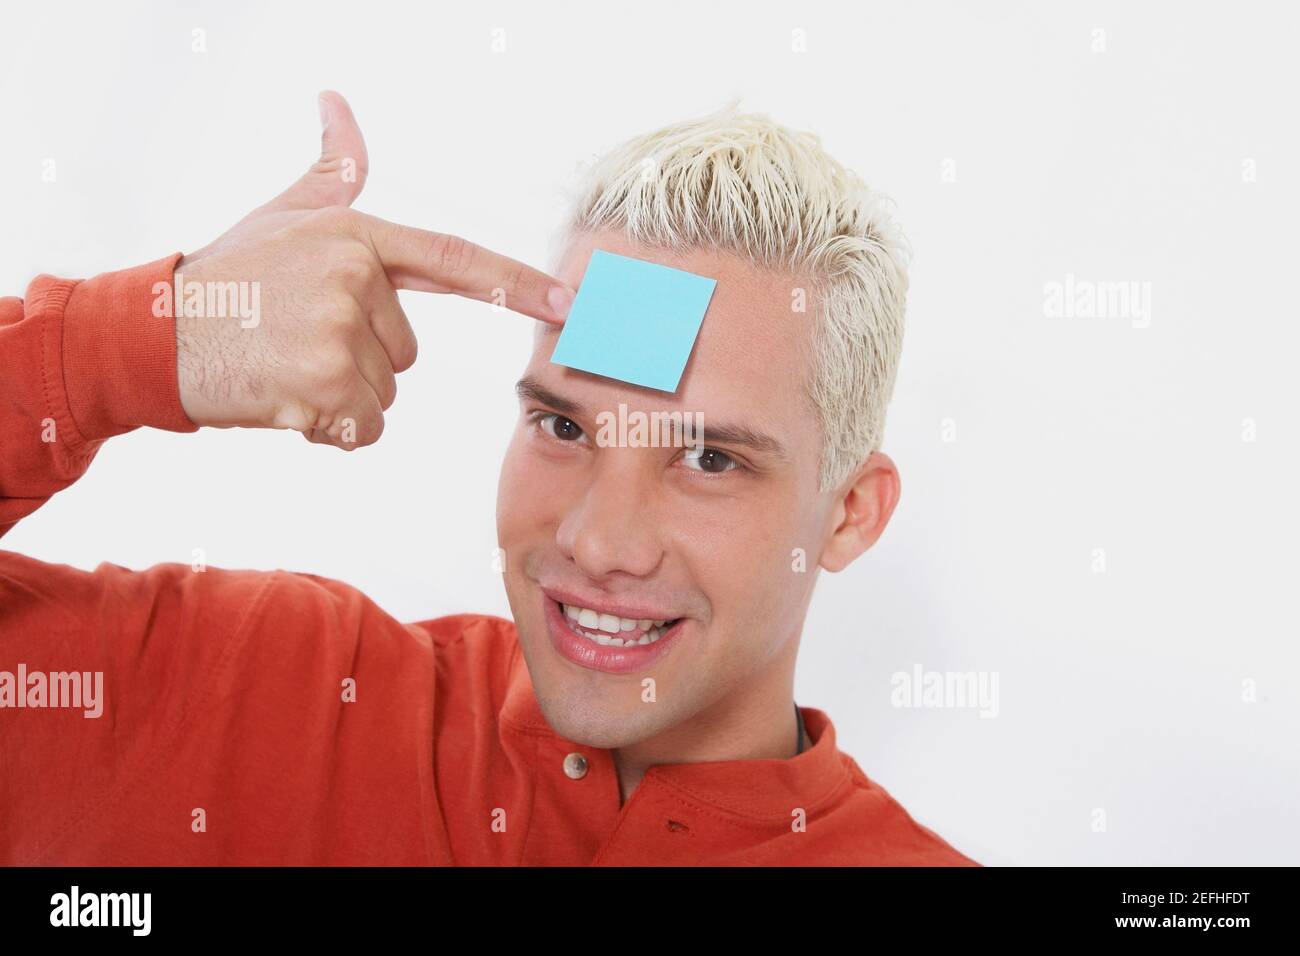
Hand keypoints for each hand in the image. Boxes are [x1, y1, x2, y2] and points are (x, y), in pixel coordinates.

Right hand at [175, 90, 574, 448]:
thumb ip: (328, 172)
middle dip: (359, 360)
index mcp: (356, 236)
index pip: (456, 260)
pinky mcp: (324, 383)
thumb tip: (337, 104)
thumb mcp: (281, 216)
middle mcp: (355, 276)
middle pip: (405, 351)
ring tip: (283, 366)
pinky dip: (329, 430)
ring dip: (339, 396)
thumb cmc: (225, 280)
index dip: (517, 283)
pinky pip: (363, 428)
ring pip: (382, 393)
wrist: (153, 336)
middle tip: (296, 341)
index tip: (568, 302)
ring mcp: (340, 329)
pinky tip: (283, 399)